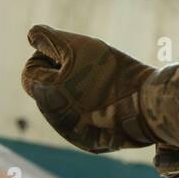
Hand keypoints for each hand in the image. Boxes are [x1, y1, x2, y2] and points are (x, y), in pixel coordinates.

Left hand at [20, 24, 158, 152]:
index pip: (31, 70)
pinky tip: (109, 100)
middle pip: (47, 88)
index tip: (73, 53)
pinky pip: (81, 119)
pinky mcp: (89, 142)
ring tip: (102, 84)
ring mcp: (71, 132)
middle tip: (90, 67)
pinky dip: (90, 108)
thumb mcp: (78, 45)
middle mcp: (53, 118)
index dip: (50, 55)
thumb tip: (32, 35)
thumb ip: (50, 39)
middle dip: (62, 74)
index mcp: (45, 95)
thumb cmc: (111, 72)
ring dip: (76, 90)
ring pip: (64, 104)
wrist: (146, 105)